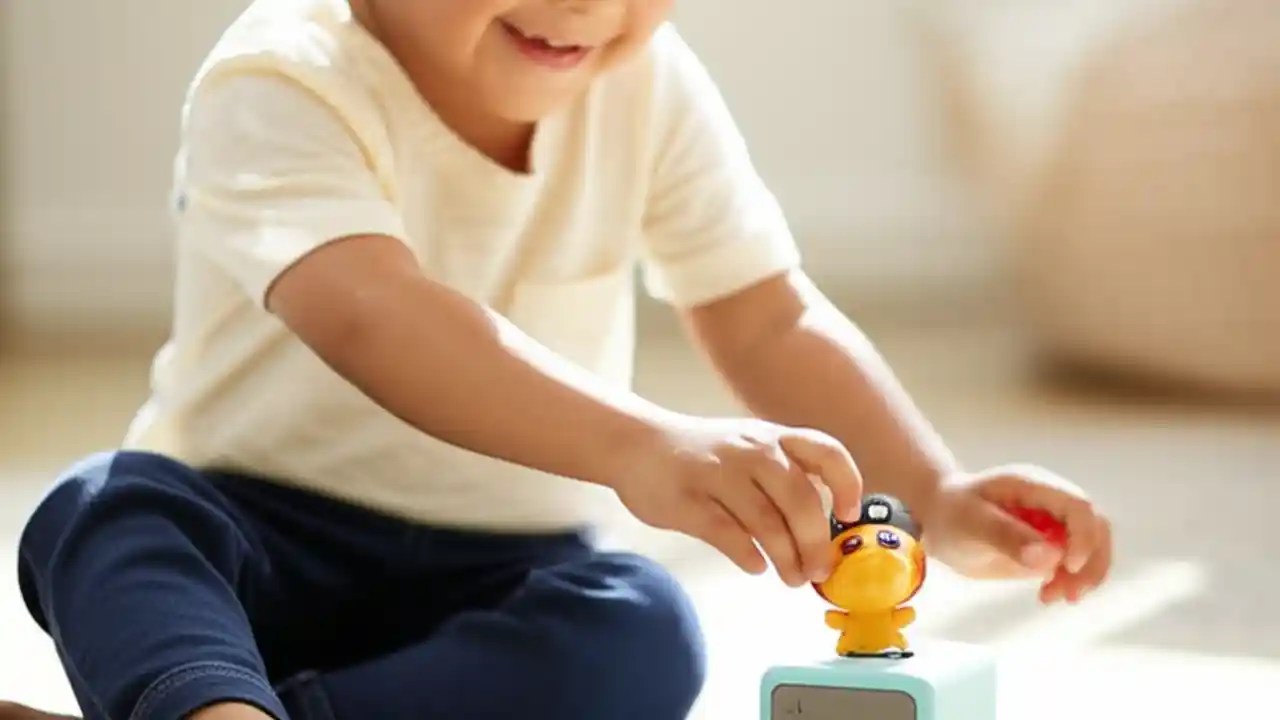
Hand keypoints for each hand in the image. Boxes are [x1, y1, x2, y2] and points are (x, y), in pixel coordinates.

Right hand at [613, 416, 862, 586]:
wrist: (636, 443)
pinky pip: (727, 534)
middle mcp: (751, 451)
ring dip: (786, 558)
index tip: (848, 515)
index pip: (826, 452)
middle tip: (817, 572)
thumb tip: (823, 527)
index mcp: (772, 438)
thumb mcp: (750, 447)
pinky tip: (755, 567)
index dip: (847, 484)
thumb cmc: (703, 455)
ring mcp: (718, 474)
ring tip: (791, 578)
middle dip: (815, 544)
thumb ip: (785, 475)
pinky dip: (747, 556)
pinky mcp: (688, 500)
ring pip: (767, 523)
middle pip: (801, 500)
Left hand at [921, 464, 1111, 603]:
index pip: (1079, 506)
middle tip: (1069, 595)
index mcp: (1035, 486)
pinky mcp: (1050, 546)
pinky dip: (1071, 582)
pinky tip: (1047, 596)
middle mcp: (1052, 502)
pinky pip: (1075, 564)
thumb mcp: (971, 524)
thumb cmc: (951, 515)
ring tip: (1053, 598)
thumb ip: (1007, 537)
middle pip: (1096, 528)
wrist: (939, 521)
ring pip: (1092, 549)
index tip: (1067, 567)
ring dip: (1084, 577)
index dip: (1083, 537)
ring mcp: (1054, 524)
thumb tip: (1051, 556)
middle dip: (1091, 563)